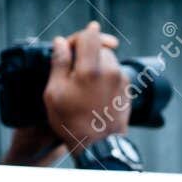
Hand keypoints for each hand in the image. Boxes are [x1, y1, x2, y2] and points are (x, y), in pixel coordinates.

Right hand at [45, 23, 127, 150]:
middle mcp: (110, 70)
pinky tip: (95, 95)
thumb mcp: (54, 94)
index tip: (71, 43)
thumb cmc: (73, 123)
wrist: (98, 147)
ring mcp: (122, 80)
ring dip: (96, 66)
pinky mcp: (127, 90)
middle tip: (74, 69)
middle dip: (87, 53)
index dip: (78, 36)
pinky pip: (115, 75)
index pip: (89, 34)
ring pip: (108, 60)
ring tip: (84, 86)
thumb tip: (60, 42)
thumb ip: (59, 63)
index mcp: (90, 68)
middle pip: (99, 47)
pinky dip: (105, 78)